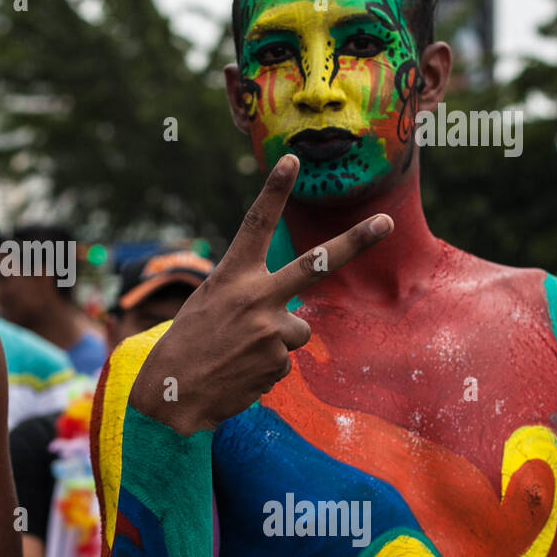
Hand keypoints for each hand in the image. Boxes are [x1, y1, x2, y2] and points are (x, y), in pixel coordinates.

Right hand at [128, 154, 393, 434]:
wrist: (171, 396)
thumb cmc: (186, 345)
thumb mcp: (207, 304)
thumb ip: (248, 295)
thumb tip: (292, 314)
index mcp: (231, 277)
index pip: (255, 225)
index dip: (274, 191)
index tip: (292, 160)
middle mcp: (255, 297)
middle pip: (316, 264)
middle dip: (355, 241)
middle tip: (386, 221)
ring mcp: (271, 331)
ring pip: (298, 331)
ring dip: (276, 342)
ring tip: (240, 355)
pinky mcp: (278, 363)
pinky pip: (285, 361)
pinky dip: (265, 368)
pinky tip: (239, 373)